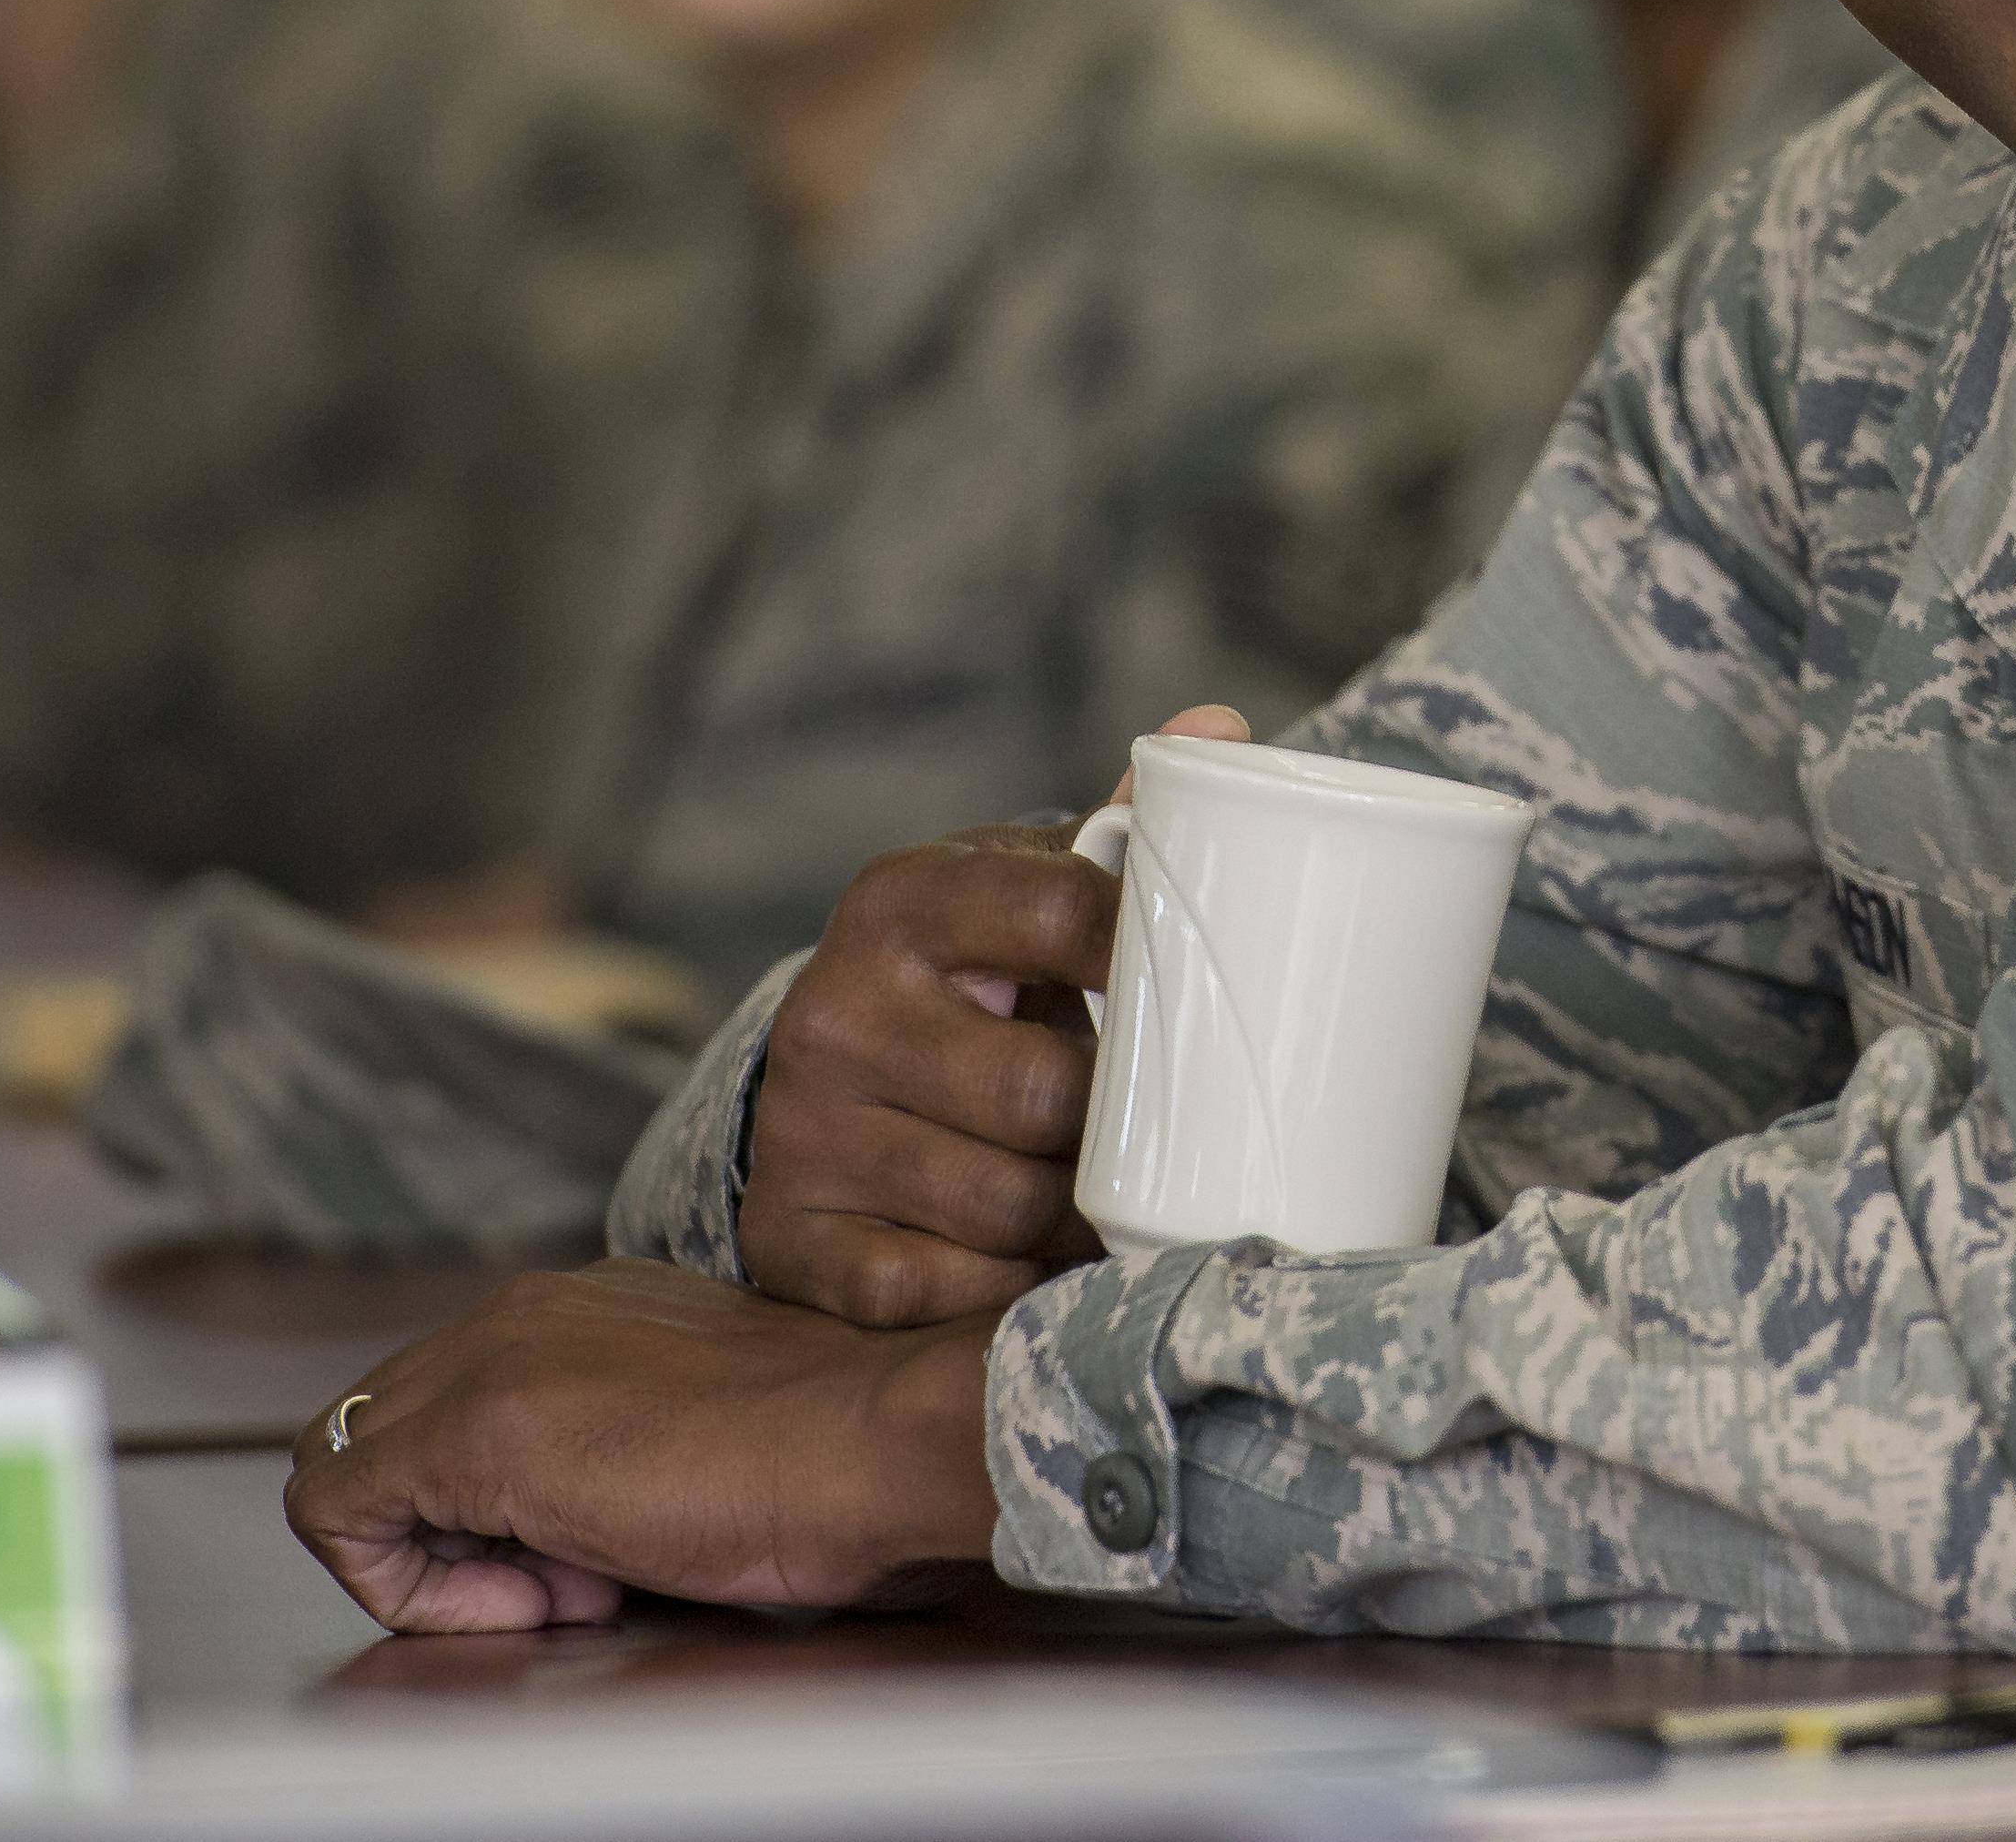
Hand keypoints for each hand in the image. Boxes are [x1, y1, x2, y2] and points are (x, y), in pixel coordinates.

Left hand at [284, 1260, 996, 1631]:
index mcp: (586, 1304)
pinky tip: (532, 1599)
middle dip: (453, 1531)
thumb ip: (632, 1439)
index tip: (598, 1555)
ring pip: (348, 1466)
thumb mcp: (709, 1426)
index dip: (498, 1510)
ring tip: (568, 1587)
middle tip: (572, 1581)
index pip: (456, 1405)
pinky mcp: (466, 1428)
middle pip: (386, 1432)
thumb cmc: (834, 1455)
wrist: (874, 1443)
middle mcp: (521, 1310)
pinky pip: (334, 1512)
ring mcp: (487, 1359)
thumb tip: (593, 1516)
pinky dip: (405, 1586)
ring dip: (437, 1557)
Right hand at [741, 707, 1250, 1326]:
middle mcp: (836, 1010)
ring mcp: (806, 1128)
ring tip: (1109, 1202)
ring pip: (1001, 1201)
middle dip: (1118, 1124)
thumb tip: (1221, 726)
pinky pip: (928, 1288)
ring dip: (1073, 1219)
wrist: (825, 1077)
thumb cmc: (970, 976)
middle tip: (1168, 1131)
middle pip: (1042, 1089)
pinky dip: (996, 1289)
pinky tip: (1027, 1260)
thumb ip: (1119, 829)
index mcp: (903, 901)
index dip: (1150, 953)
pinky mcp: (794, 1236)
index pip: (1062, 909)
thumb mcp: (1021, 891)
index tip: (1213, 989)